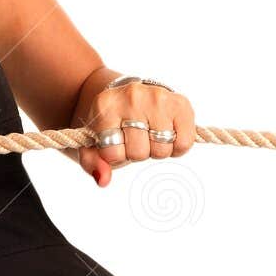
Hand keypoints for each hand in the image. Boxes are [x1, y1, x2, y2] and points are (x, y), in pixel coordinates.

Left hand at [79, 80, 195, 186]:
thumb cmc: (112, 122)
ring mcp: (158, 97)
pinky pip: (184, 143)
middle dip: (137, 152)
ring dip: (157, 150)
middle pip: (139, 152)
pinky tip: (168, 135)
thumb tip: (103, 179)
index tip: (115, 141)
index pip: (112, 152)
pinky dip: (177, 148)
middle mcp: (132, 96)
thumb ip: (92, 162)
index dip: (115, 155)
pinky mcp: (180, 103)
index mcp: (105, 106)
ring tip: (151, 135)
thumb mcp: (94, 140)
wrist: (127, 95)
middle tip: (135, 138)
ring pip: (162, 150)